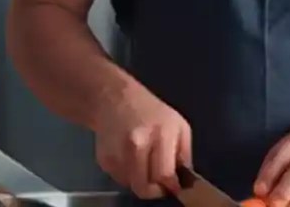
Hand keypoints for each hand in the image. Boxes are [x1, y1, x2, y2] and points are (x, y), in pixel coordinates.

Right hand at [91, 84, 190, 198]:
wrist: (116, 99)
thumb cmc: (153, 112)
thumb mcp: (179, 126)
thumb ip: (184, 154)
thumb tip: (185, 181)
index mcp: (161, 134)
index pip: (164, 174)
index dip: (170, 186)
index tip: (173, 188)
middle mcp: (137, 144)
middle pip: (144, 186)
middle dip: (155, 190)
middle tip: (160, 184)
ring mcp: (118, 153)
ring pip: (131, 185)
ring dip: (141, 181)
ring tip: (145, 164)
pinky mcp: (104, 160)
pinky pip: (119, 180)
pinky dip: (128, 176)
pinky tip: (131, 159)